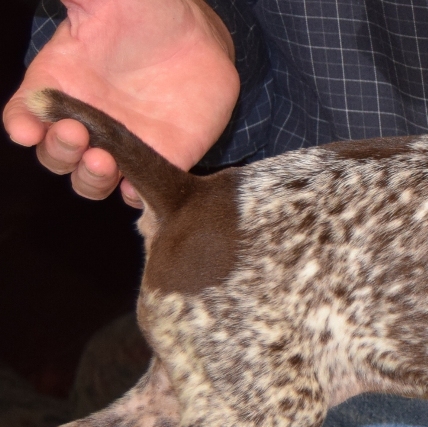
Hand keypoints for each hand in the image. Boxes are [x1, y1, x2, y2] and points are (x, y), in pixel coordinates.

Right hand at [3, 0, 238, 206]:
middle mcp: (86, 121)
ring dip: (91, 177)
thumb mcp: (99, 2)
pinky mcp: (163, 158)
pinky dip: (133, 194)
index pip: (24, 116)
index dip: (22, 126)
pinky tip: (133, 186)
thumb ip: (77, 5)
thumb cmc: (139, 13)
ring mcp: (123, 145)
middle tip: (76, 135)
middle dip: (60, 152)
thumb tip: (63, 2)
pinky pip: (140, 188)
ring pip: (93, 179)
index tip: (26, 130)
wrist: (194, 33)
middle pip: (57, 156)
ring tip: (103, 160)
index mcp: (59, 86)